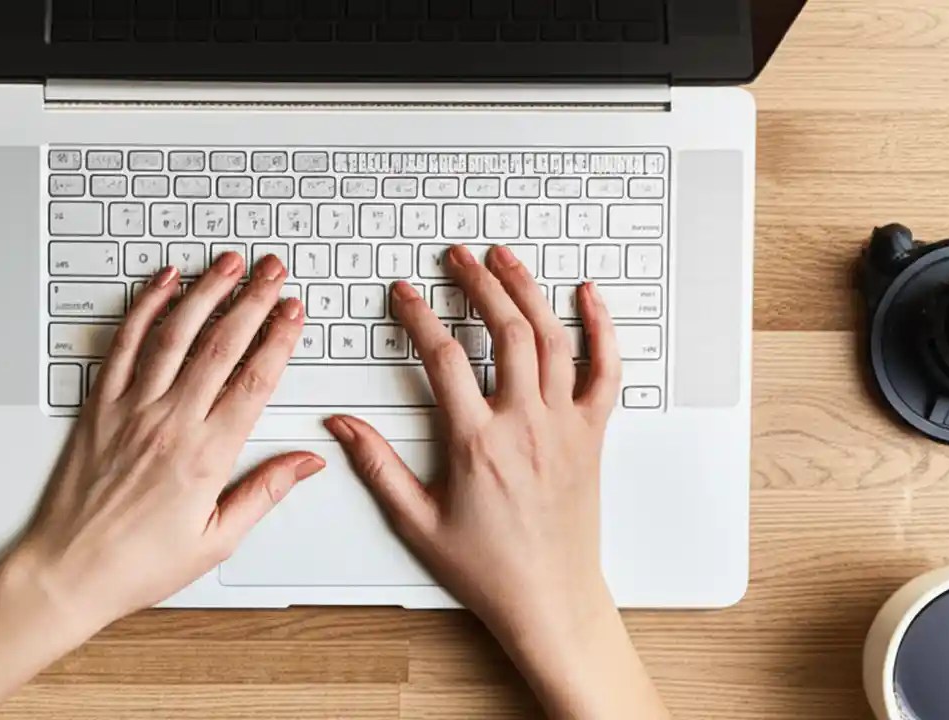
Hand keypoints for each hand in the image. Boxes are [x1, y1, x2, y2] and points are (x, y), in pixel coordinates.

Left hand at [12, 253, 323, 633]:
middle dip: (253, 301)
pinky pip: (124, 346)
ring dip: (205, 293)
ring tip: (229, 265)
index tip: (294, 312)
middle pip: (221, 345)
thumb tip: (308, 462)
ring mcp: (132, 409)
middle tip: (272, 271)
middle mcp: (171, 423)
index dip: (279, 338)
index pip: (255, 380)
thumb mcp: (218, 539)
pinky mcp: (99, 407)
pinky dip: (145, 309)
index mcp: (207, 455)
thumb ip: (266, 491)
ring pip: (176, 335)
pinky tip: (163, 284)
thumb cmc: (139, 563)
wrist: (67, 573)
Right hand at [326, 246, 667, 719]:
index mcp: (477, 444)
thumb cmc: (487, 567)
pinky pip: (605, 371)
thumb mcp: (417, 521)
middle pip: (505, 331)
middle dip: (478, 283)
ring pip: (552, 339)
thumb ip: (378, 467)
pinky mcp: (592, 434)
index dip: (419, 316)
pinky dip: (602, 328)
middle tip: (458, 258)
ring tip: (505, 260)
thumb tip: (342, 426)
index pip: (444, 358)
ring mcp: (564, 426)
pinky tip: (589, 297)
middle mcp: (525, 426)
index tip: (404, 293)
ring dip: (528, 291)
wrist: (549, 597)